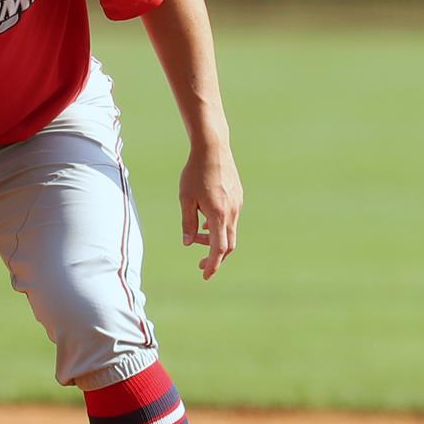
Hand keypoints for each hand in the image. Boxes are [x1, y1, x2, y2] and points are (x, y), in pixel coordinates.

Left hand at [178, 142, 241, 279]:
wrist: (213, 148)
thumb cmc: (195, 172)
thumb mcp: (185, 199)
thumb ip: (187, 222)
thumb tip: (188, 243)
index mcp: (218, 214)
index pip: (219, 248)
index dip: (213, 264)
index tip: (205, 275)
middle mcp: (232, 211)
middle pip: (228, 244)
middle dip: (215, 257)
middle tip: (200, 264)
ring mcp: (237, 204)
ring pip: (230, 231)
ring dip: (216, 239)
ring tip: (198, 235)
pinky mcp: (238, 197)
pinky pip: (231, 219)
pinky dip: (220, 226)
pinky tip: (207, 221)